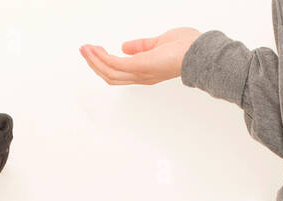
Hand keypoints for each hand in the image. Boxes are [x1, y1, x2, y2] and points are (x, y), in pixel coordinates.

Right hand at [80, 28, 201, 85]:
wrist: (198, 52)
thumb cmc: (187, 47)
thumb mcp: (160, 42)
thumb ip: (141, 46)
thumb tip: (124, 47)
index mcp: (146, 72)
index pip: (120, 72)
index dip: (106, 63)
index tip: (96, 51)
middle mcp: (140, 76)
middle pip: (110, 75)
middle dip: (95, 63)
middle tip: (84, 50)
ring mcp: (139, 73)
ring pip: (109, 72)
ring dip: (94, 60)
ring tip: (84, 49)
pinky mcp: (138, 66)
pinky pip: (114, 64)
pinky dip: (102, 57)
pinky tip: (95, 49)